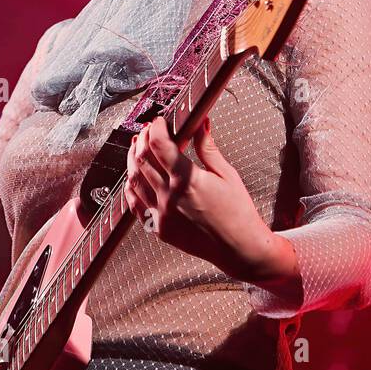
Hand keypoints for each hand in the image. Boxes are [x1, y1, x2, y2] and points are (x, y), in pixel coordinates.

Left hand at [123, 116, 292, 283]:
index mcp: (187, 179)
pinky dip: (131, 188)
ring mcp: (162, 214)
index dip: (155, 128)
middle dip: (142, 140)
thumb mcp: (227, 174)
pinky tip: (134, 179)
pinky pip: (135, 206)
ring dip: (132, 160)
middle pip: (142, 159)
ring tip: (137, 149)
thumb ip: (208, 148)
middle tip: (147, 131)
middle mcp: (170, 196)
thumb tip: (201, 123)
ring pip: (134, 180)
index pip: (159, 144)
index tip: (158, 121)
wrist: (239, 248)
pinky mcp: (159, 228)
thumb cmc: (238, 212)